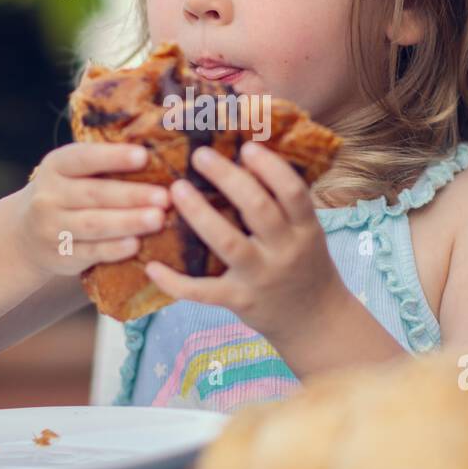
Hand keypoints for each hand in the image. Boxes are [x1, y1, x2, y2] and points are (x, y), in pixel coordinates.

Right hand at [12, 142, 170, 279]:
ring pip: (93, 225)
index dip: (113, 157)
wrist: (25, 235)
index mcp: (56, 166)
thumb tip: (157, 155)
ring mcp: (52, 228)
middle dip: (132, 195)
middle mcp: (49, 196)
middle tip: (165, 196)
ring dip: (128, 222)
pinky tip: (136, 245)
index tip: (144, 156)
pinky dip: (114, 249)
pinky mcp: (61, 255)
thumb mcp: (71, 172)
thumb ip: (103, 164)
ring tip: (158, 219)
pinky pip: (91, 252)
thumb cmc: (66, 194)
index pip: (84, 158)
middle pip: (94, 194)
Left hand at [143, 140, 344, 344]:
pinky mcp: (239, 301)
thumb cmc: (305, 264)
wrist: (316, 321)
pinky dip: (175, 281)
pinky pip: (203, 291)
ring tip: (176, 190)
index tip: (247, 147)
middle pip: (258, 209)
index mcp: (305, 228)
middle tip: (200, 155)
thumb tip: (246, 156)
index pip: (292, 192)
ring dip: (200, 214)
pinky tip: (152, 266)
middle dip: (228, 179)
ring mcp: (261, 277)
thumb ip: (283, 203)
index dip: (270, 167)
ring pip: (228, 243)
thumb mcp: (307, 232)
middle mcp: (285, 251)